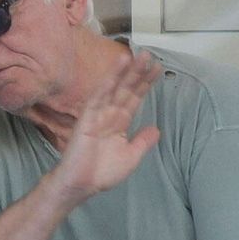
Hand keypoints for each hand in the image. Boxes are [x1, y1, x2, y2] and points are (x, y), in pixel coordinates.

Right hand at [43, 56, 162, 203]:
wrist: (81, 184)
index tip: (157, 69)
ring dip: (126, 72)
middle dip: (138, 73)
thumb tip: (156, 129)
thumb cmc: (102, 172)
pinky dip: (108, 80)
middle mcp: (110, 114)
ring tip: (138, 55)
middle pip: (126, 89)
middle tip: (150, 55)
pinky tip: (117, 67)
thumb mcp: (131, 157)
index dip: (145, 84)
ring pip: (115, 88)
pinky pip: (100, 95)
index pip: (134, 99)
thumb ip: (142, 142)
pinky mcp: (88, 116)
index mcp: (119, 122)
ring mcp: (98, 113)